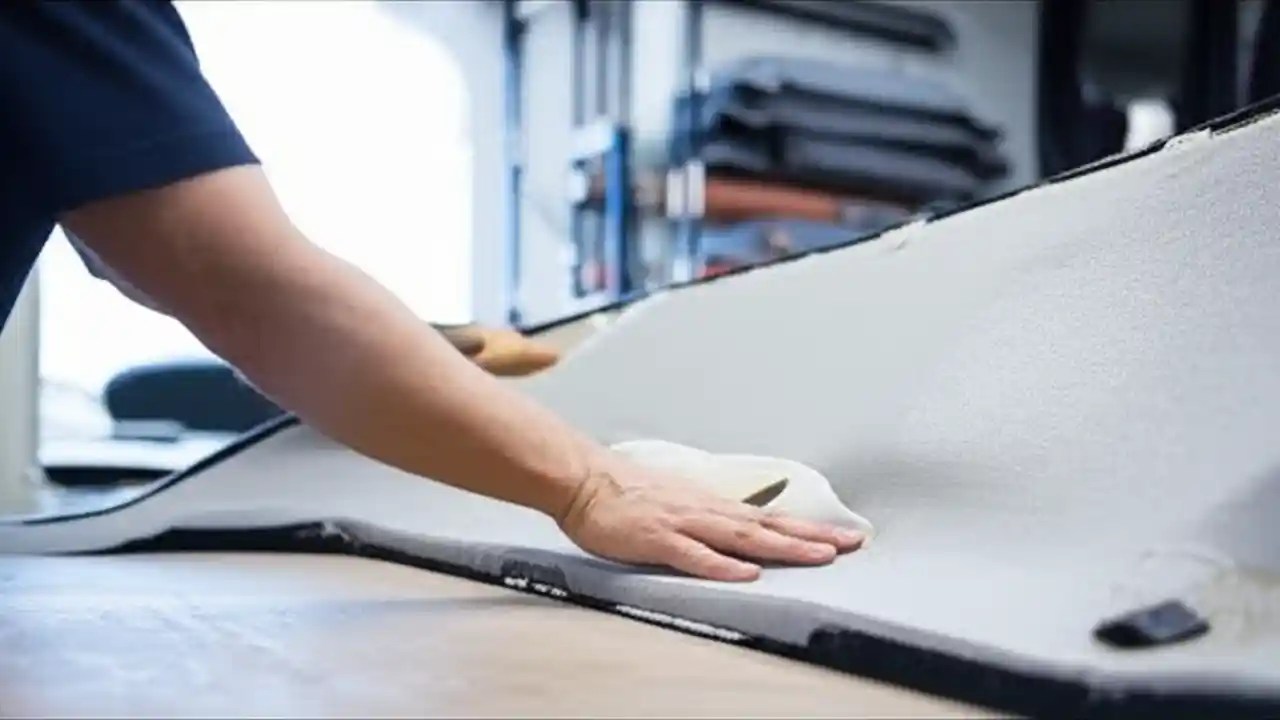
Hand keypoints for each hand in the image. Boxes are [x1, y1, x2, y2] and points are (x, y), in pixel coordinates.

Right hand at [556, 456, 864, 581]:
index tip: (844, 537)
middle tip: (852, 545)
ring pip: (742, 537)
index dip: (808, 529)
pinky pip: (693, 555)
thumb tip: (738, 529)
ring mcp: (683, 523)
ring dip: (782, 546)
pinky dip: (721, 564)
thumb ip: (706, 517)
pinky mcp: (657, 538)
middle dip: (812, 537)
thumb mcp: (675, 502)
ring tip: (818, 557)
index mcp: (710, 505)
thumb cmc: (626, 493)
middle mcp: (705, 511)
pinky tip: (746, 573)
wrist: (584, 479)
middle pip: (767, 526)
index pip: (769, 519)